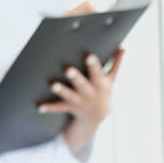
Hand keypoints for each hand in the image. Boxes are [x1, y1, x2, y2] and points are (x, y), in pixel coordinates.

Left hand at [38, 0, 125, 152]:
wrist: (97, 115)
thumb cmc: (103, 90)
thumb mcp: (111, 78)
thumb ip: (116, 63)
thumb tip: (124, 47)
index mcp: (99, 84)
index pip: (97, 73)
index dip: (93, 65)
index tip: (89, 56)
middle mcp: (89, 93)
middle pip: (82, 85)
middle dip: (76, 78)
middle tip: (69, 70)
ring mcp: (79, 101)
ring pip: (69, 96)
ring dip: (61, 90)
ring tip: (53, 84)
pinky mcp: (69, 107)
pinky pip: (59, 108)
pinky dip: (49, 108)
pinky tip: (40, 106)